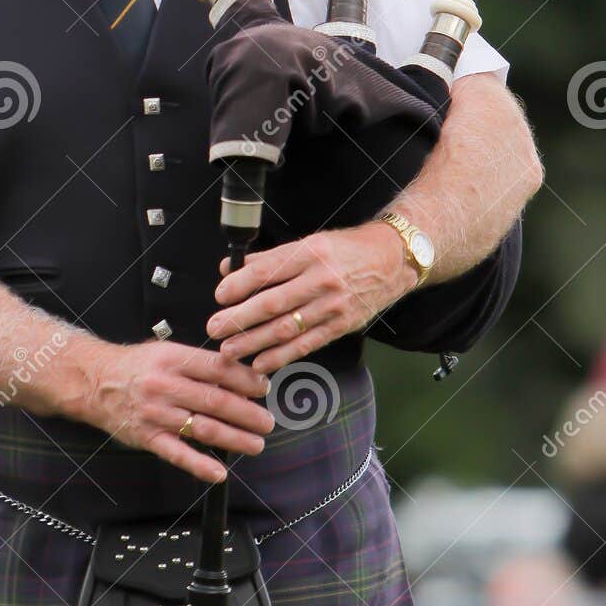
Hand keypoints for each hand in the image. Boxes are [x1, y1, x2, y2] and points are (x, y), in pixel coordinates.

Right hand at [76, 339, 275, 484]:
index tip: (264, 388)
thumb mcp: (167, 352)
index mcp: (173, 359)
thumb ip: (199, 365)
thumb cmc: (137, 366)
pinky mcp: (147, 437)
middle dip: (247, 413)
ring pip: (201, 428)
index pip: (217, 369)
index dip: (245, 379)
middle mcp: (165, 386)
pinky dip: (199, 465)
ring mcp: (156, 414)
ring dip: (233, 439)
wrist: (94, 381)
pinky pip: (177, 454)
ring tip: (256, 444)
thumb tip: (238, 379)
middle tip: (267, 421)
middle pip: (215, 401)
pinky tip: (219, 473)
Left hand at [206, 224, 416, 373]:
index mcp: (308, 253)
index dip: (239, 284)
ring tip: (229, 351)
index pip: (266, 270)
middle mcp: (320, 279)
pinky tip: (260, 363)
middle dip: (239, 319)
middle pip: (272, 303)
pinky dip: (281, 356)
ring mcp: (332, 306)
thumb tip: (229, 268)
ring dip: (254, 342)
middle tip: (214, 328)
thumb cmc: (344, 249)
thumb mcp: (308, 242)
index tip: (219, 296)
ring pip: (286, 328)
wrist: (391, 260)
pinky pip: (306, 345)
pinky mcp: (341, 326)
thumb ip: (269, 258)